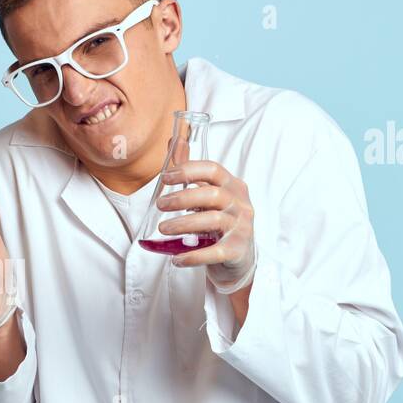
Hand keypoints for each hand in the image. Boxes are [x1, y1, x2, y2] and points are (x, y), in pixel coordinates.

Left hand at [154, 160, 256, 291]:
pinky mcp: (237, 250)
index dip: (188, 170)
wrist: (238, 260)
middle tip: (160, 205)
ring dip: (184, 224)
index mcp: (233, 186)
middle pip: (212, 194)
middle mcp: (240, 204)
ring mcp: (242, 227)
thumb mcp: (208, 196)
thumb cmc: (220, 224)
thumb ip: (192, 173)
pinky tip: (177, 259)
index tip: (165, 177)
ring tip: (163, 230)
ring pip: (213, 220)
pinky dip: (194, 256)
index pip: (213, 170)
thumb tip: (175, 142)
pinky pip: (215, 252)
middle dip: (182, 198)